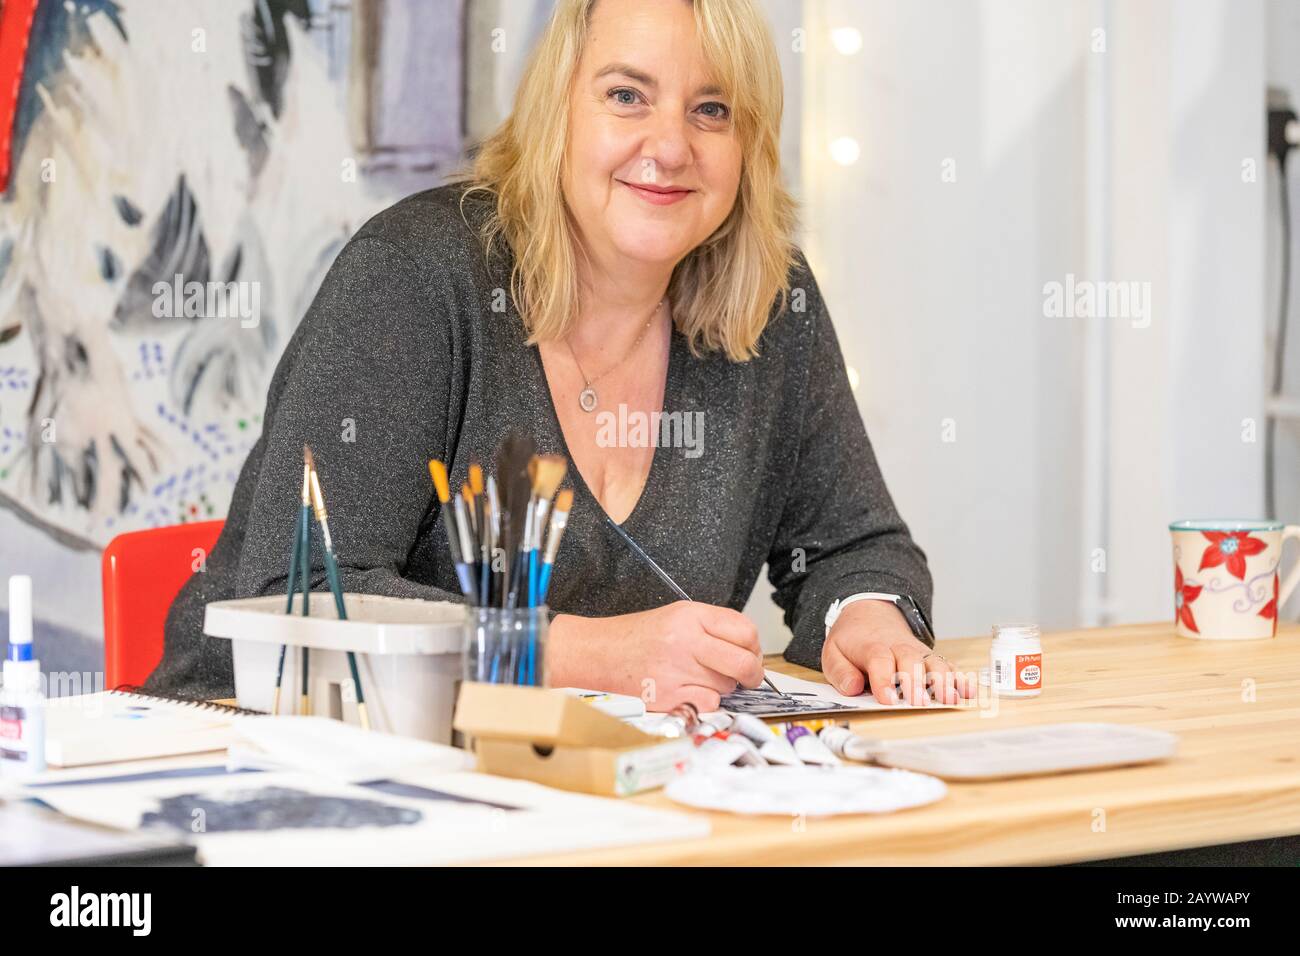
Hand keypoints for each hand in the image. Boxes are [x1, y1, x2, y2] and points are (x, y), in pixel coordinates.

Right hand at [547, 601, 763, 712]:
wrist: (598, 653)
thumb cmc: (638, 636)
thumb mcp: (677, 616)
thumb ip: (713, 627)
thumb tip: (750, 650)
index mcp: (690, 616)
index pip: (745, 631)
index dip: (755, 646)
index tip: (752, 654)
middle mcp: (685, 641)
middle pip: (743, 662)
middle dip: (752, 674)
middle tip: (748, 676)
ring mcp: (676, 671)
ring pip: (727, 686)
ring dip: (722, 687)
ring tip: (700, 677)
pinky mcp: (668, 697)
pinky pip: (709, 704)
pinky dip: (706, 702)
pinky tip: (690, 691)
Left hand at [821, 600, 976, 704]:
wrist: (870, 614)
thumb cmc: (852, 640)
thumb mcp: (833, 652)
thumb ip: (840, 671)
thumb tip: (852, 688)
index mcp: (873, 647)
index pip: (879, 661)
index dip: (884, 680)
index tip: (887, 699)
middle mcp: (899, 648)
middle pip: (910, 661)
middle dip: (917, 682)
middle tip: (921, 703)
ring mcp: (918, 652)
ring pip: (934, 662)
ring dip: (944, 680)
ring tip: (951, 699)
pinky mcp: (929, 658)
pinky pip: (948, 665)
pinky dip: (959, 677)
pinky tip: (968, 691)